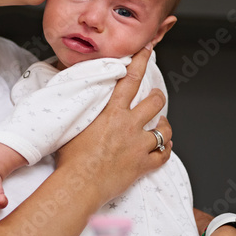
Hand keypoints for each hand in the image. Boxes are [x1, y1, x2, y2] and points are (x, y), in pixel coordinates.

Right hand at [55, 46, 171, 205]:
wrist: (79, 184)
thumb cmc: (71, 158)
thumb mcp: (75, 126)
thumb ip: (85, 112)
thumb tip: (80, 100)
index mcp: (112, 113)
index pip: (131, 79)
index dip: (141, 62)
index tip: (148, 50)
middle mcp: (129, 125)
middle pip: (155, 102)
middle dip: (158, 96)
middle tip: (156, 95)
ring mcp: (138, 145)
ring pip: (164, 129)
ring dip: (165, 125)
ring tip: (162, 124)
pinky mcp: (143, 164)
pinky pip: (163, 155)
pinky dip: (165, 150)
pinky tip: (162, 148)